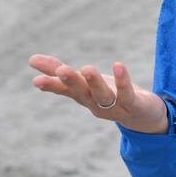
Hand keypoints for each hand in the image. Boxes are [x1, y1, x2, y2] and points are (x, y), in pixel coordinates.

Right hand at [27, 55, 168, 133]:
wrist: (144, 117)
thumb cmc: (110, 95)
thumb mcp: (85, 82)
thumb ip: (59, 71)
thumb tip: (31, 59)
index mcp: (83, 96)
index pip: (65, 90)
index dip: (51, 85)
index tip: (36, 80)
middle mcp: (96, 103)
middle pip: (82, 93)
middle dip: (71, 82)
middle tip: (61, 70)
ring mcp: (115, 106)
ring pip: (103, 95)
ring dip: (95, 82)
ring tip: (87, 68)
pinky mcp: (134, 105)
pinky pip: (127, 94)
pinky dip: (123, 81)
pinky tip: (119, 66)